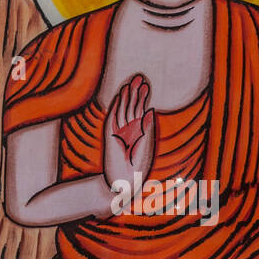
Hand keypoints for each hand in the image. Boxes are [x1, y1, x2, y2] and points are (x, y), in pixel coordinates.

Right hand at [103, 73, 155, 189]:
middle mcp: (128, 129)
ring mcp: (118, 131)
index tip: (146, 85)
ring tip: (131, 83)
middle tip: (139, 77)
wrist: (125, 180)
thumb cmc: (138, 166)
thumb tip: (149, 110)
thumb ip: (146, 127)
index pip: (140, 110)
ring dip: (126, 96)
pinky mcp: (110, 134)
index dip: (142, 97)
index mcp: (138, 131)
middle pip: (131, 106)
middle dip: (135, 93)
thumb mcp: (146, 143)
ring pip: (122, 109)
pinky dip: (116, 106)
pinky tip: (120, 96)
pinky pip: (113, 117)